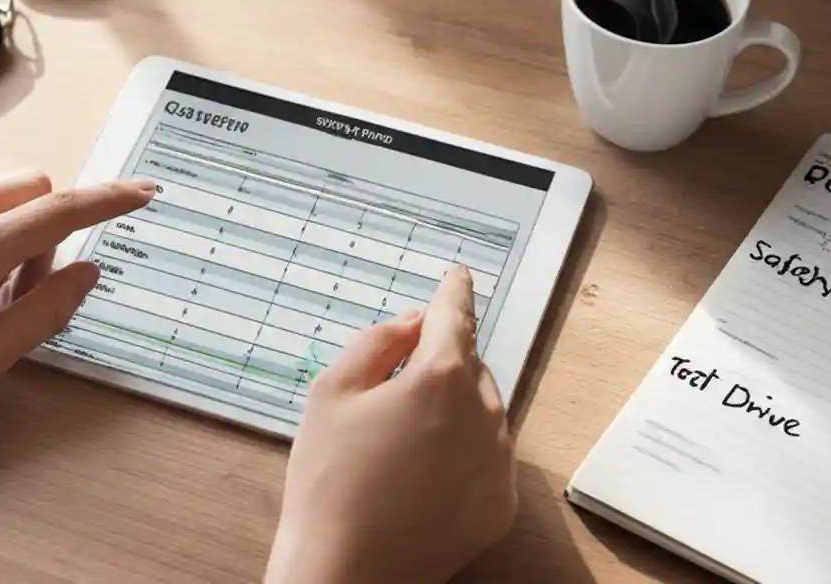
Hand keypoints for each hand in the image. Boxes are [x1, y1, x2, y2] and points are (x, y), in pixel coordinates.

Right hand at [265, 266, 517, 583]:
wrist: (348, 572)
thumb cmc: (329, 481)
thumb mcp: (331, 393)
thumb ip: (376, 342)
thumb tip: (413, 323)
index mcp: (440, 377)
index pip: (454, 315)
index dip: (453, 290)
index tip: (458, 275)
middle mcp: (483, 413)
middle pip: (467, 366)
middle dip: (437, 365)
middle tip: (389, 395)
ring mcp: (498, 461)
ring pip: (481, 411)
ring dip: (452, 409)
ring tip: (399, 445)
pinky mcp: (500, 503)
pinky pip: (488, 457)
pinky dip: (463, 453)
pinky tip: (420, 477)